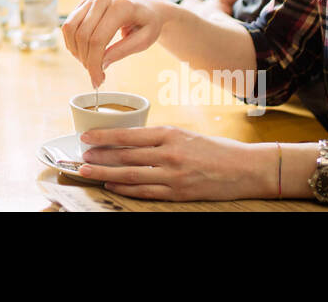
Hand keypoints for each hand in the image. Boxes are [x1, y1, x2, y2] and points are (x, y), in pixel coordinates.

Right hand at [62, 0, 184, 86]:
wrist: (148, 7)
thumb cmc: (149, 24)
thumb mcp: (144, 40)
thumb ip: (122, 51)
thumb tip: (100, 64)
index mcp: (121, 5)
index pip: (98, 38)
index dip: (94, 63)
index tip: (97, 80)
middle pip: (82, 35)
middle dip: (86, 60)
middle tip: (95, 76)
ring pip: (70, 29)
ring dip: (76, 51)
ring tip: (90, 63)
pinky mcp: (84, 3)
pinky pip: (69, 25)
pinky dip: (73, 42)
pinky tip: (85, 53)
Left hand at [78, 126, 273, 200]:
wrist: (246, 169)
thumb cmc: (216, 149)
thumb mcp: (186, 134)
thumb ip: (160, 138)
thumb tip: (129, 141)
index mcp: (170, 134)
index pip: (128, 135)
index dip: (103, 136)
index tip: (86, 137)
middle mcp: (169, 154)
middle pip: (125, 155)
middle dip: (99, 156)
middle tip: (81, 156)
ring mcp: (173, 175)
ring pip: (130, 174)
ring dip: (106, 173)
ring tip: (88, 171)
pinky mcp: (179, 193)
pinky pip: (145, 191)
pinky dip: (125, 188)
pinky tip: (111, 185)